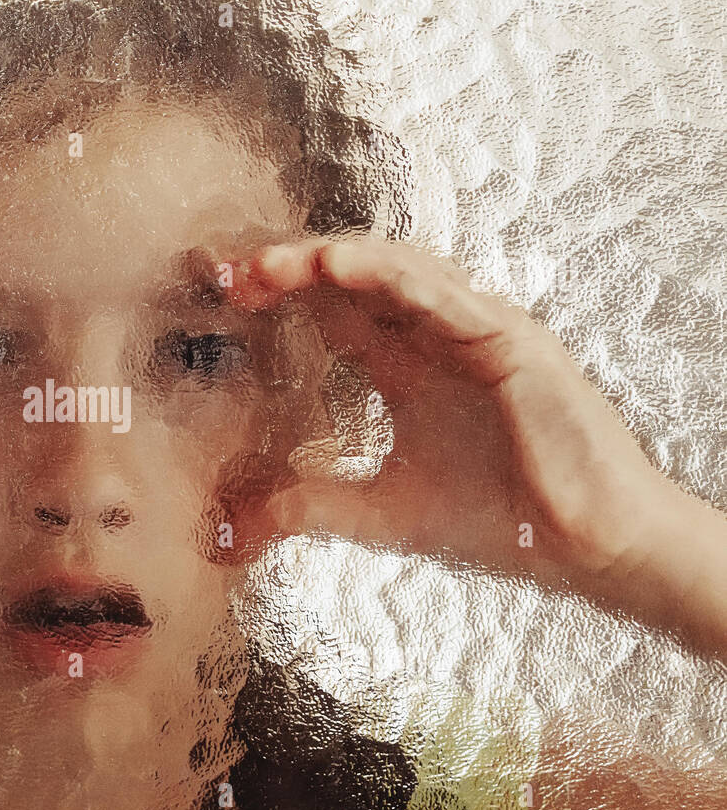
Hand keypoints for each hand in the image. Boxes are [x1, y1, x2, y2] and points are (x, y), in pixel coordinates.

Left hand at [234, 234, 726, 655]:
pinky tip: (345, 267)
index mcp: (405, 368)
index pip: (333, 312)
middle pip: (356, 281)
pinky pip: (450, 296)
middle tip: (236, 271)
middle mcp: (435, 339)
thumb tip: (240, 526)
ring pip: (399, 272)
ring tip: (282, 261)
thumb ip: (312, 507)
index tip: (224, 293)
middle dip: (295, 267)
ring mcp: (474, 334)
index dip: (280, 295)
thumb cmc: (499, 521)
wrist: (584, 550)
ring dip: (337, 259)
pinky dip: (396, 277)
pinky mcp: (512, 341)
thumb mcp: (381, 513)